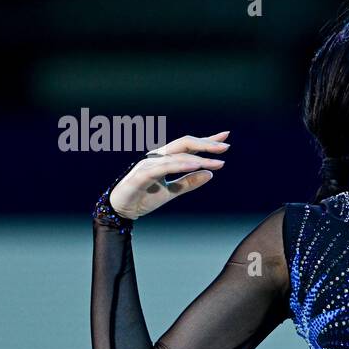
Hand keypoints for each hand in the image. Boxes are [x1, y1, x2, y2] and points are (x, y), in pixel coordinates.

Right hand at [107, 131, 230, 219]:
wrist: (122, 209)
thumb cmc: (144, 197)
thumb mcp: (172, 191)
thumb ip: (189, 182)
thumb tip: (210, 174)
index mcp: (165, 158)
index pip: (188, 146)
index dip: (206, 141)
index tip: (225, 138)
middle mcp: (157, 157)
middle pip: (184, 144)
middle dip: (205, 144)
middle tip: (225, 147)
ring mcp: (149, 164)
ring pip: (177, 156)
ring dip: (198, 158)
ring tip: (216, 162)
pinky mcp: (142, 175)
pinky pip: (163, 167)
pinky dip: (180, 165)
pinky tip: (195, 165)